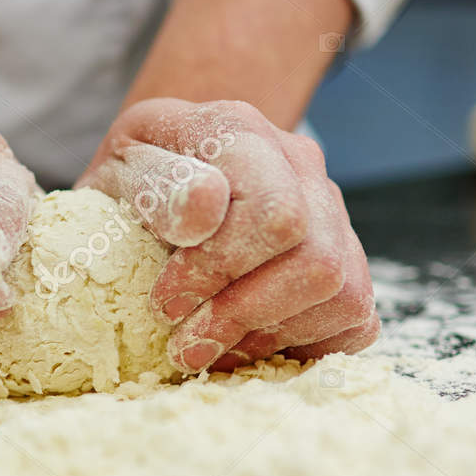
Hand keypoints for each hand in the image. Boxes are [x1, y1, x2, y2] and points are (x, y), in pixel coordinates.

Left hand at [79, 99, 377, 370]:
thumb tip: (206, 209)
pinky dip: (300, 344)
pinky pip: (355, 322)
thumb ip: (156, 184)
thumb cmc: (140, 184)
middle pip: (316, 263)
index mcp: (243, 131)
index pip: (274, 215)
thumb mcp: (120, 171)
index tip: (164, 304)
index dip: (218, 271)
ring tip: (209, 344)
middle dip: (242, 314)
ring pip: (342, 296)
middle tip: (184, 344)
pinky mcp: (349, 263)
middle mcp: (301, 165)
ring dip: (267, 336)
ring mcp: (335, 214)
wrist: (171, 180)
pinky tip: (247, 340)